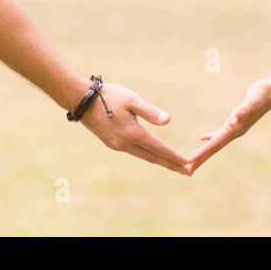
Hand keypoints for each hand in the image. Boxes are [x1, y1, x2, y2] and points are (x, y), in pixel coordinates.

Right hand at [77, 81, 192, 175]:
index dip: (175, 157)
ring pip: (143, 156)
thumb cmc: (108, 96)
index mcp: (133, 134)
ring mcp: (118, 145)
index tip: (189, 164)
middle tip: (188, 172)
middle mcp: (125, 144)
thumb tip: (168, 121)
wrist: (82, 100)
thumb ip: (150, 111)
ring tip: (174, 165)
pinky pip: (134, 152)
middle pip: (153, 157)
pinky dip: (147, 155)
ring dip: (160, 161)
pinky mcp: (112, 143)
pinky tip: (153, 154)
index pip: (159, 148)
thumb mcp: (132, 100)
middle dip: (171, 164)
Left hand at [185, 78, 270, 174]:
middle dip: (201, 159)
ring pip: (215, 143)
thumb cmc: (261, 95)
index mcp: (235, 130)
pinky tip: (203, 137)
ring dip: (204, 152)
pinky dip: (210, 137)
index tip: (189, 164)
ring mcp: (235, 128)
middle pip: (213, 149)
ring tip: (193, 161)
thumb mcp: (252, 102)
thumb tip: (233, 121)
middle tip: (187, 171)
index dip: (201, 154)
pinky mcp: (235, 122)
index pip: (214, 145)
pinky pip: (219, 134)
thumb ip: (242, 111)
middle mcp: (234, 132)